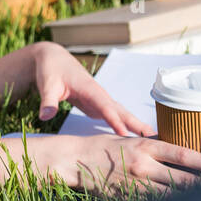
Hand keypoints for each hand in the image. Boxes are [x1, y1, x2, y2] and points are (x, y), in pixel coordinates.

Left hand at [29, 42, 153, 135]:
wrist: (54, 60)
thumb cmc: (51, 70)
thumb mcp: (47, 85)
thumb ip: (47, 101)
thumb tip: (44, 117)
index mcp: (89, 89)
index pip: (105, 106)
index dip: (115, 120)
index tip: (126, 133)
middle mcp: (99, 95)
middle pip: (121, 111)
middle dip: (137, 124)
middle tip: (155, 139)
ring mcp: (100, 101)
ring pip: (122, 115)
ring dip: (137, 126)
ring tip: (155, 140)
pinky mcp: (98, 106)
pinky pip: (115, 118)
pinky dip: (127, 126)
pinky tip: (135, 138)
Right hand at [41, 133, 200, 195]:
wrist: (73, 160)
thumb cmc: (100, 147)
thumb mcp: (127, 139)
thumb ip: (151, 145)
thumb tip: (176, 149)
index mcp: (145, 146)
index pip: (183, 155)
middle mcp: (143, 165)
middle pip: (182, 178)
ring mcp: (134, 184)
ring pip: (170, 195)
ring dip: (190, 199)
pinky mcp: (125, 198)